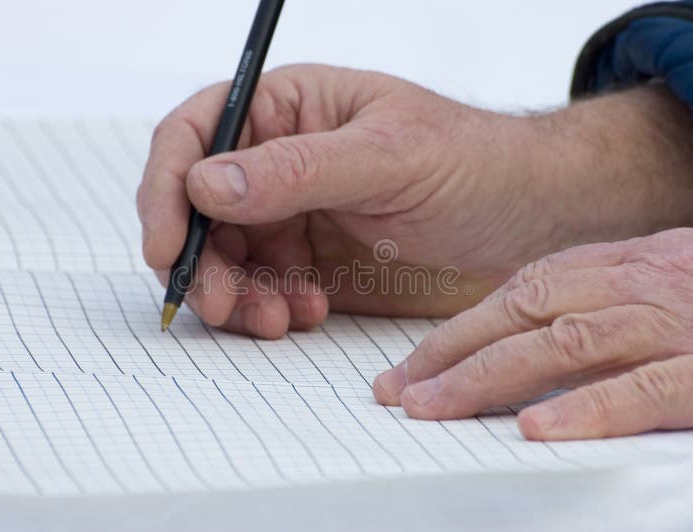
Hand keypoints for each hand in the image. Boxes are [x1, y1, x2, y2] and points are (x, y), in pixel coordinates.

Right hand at [138, 64, 692, 338]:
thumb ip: (298, 169)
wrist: (527, 214)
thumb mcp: (389, 158)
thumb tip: (204, 183)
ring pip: (226, 254)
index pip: (195, 133)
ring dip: (236, 293)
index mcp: (288, 107)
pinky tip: (304, 313)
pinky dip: (270, 306)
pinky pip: (263, 284)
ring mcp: (293, 208)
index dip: (167, 189)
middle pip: (199, 206)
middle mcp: (279, 156)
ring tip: (275, 319)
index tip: (166, 247)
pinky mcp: (311, 254)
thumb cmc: (473, 162)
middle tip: (219, 304)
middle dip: (202, 259)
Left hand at [374, 228, 692, 439]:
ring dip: (491, 378)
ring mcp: (681, 323)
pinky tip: (538, 431)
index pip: (520, 291)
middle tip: (400, 393)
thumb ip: (596, 301)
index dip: (459, 328)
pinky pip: (647, 388)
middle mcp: (643, 284)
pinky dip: (588, 409)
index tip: (411, 366)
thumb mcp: (660, 283)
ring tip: (438, 409)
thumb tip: (521, 339)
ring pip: (568, 342)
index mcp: (624, 263)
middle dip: (453, 353)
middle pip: (525, 311)